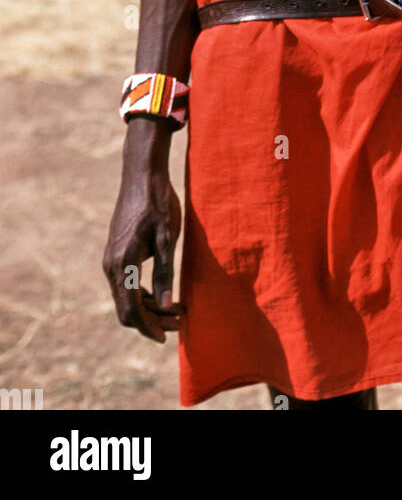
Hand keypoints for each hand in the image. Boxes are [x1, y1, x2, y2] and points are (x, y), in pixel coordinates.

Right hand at [103, 121, 184, 341]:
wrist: (142, 174)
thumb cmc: (159, 202)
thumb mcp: (168, 237)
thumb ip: (165, 272)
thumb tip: (166, 304)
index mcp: (122, 263)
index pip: (130, 309)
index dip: (148, 327)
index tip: (166, 338)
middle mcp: (111, 265)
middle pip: (127, 307)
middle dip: (152, 320)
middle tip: (180, 321)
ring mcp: (111, 259)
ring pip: (126, 296)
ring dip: (149, 307)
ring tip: (178, 309)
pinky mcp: (116, 252)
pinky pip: (126, 283)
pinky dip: (143, 293)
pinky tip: (164, 292)